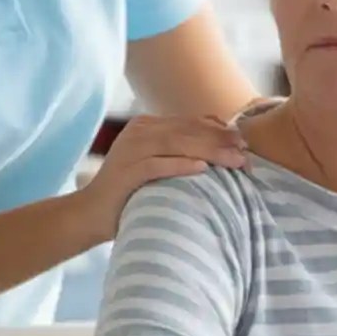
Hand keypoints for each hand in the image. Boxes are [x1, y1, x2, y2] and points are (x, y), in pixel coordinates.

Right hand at [78, 114, 247, 239]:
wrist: (91, 213)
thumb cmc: (131, 192)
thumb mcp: (157, 164)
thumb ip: (180, 152)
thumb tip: (221, 149)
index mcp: (147, 126)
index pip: (190, 122)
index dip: (219, 129)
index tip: (243, 141)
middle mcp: (139, 132)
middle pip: (187, 130)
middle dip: (220, 140)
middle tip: (245, 151)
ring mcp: (131, 150)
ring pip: (177, 143)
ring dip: (210, 150)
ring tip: (234, 160)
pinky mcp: (125, 171)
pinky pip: (157, 165)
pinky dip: (180, 165)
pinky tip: (202, 168)